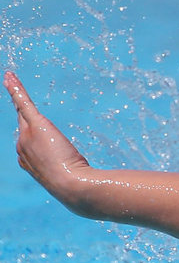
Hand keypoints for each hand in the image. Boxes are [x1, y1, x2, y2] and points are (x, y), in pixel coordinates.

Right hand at [6, 70, 91, 199]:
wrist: (71, 185)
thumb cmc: (74, 184)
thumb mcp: (69, 175)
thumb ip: (71, 169)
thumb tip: (84, 172)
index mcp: (27, 160)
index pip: (27, 140)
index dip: (29, 132)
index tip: (27, 128)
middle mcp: (22, 147)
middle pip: (23, 122)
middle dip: (18, 109)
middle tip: (11, 88)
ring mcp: (26, 136)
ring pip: (22, 111)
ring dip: (16, 93)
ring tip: (10, 78)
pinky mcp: (36, 126)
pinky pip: (23, 103)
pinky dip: (16, 90)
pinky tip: (10, 78)